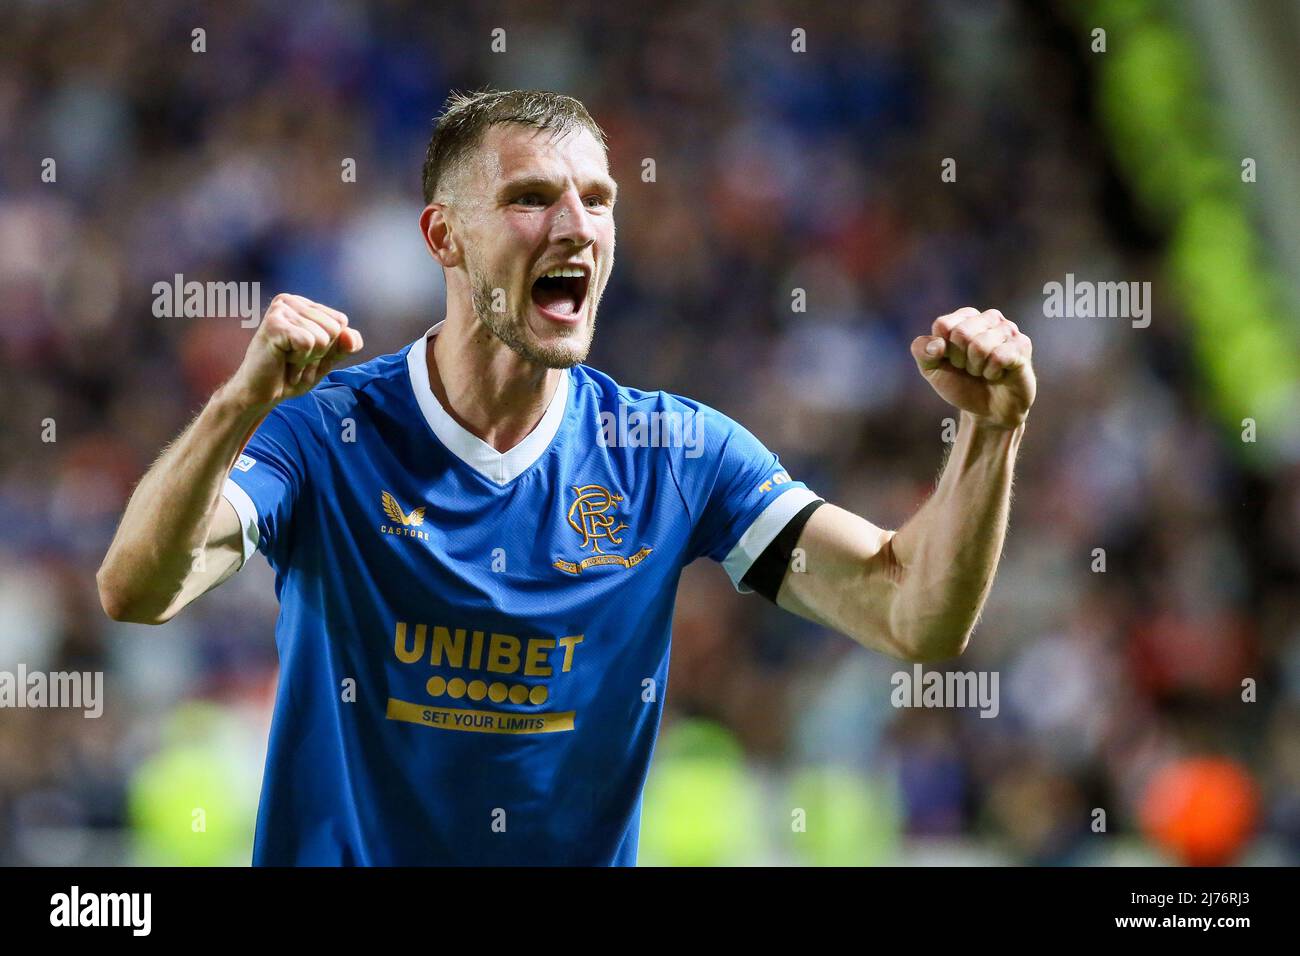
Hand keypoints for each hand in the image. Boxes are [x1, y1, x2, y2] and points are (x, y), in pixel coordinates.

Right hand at [224, 293, 363, 411]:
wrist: (261, 394)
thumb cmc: (291, 374)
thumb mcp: (327, 359)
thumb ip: (344, 346)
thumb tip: (350, 334)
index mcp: (303, 305)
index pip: (340, 321)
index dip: (329, 346)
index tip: (305, 352)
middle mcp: (290, 301)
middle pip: (334, 328)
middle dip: (320, 352)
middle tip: (294, 358)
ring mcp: (280, 310)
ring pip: (323, 338)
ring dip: (308, 358)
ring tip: (287, 359)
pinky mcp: (273, 324)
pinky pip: (308, 343)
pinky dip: (299, 360)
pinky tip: (282, 359)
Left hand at [911, 307, 1034, 429]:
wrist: (988, 411)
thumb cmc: (961, 384)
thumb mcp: (932, 370)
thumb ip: (922, 351)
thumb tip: (937, 344)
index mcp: (965, 317)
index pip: (943, 325)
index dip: (943, 351)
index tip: (952, 361)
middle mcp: (989, 318)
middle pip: (961, 333)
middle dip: (961, 360)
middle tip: (970, 368)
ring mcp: (1008, 329)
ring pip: (980, 346)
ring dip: (977, 368)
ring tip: (985, 371)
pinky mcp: (1022, 345)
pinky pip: (998, 357)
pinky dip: (992, 373)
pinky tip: (998, 374)